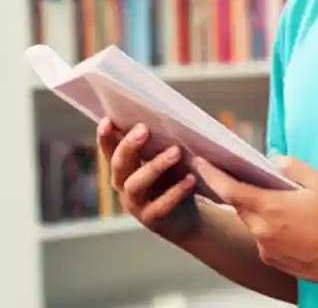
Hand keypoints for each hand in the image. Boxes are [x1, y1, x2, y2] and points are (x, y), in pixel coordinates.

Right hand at [97, 118, 198, 240]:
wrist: (188, 218)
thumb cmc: (175, 180)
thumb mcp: (168, 159)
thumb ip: (161, 144)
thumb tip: (168, 117)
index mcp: (125, 168)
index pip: (110, 150)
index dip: (106, 137)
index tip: (108, 120)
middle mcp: (124, 186)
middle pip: (119, 165)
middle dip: (129, 146)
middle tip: (144, 128)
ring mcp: (135, 204)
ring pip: (136, 184)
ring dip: (155, 166)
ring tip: (176, 151)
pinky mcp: (151, 220)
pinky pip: (160, 206)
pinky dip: (176, 192)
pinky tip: (190, 179)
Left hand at [195, 155, 317, 284]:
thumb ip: (293, 167)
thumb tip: (273, 161)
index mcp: (271, 207)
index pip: (229, 189)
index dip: (212, 175)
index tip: (200, 163)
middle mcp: (261, 229)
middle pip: (240, 205)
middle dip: (241, 190)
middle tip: (251, 178)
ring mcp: (265, 247)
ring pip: (251, 222)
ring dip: (259, 210)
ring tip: (284, 205)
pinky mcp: (271, 259)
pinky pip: (262, 238)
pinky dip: (269, 227)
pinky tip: (292, 225)